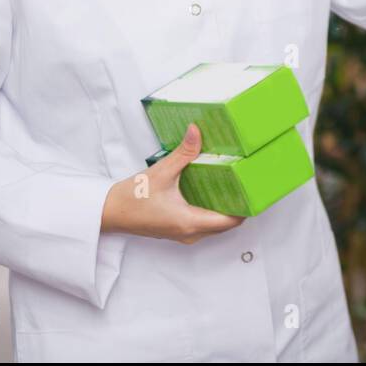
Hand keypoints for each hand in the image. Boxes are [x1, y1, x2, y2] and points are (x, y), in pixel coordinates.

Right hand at [101, 123, 243, 242]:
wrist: (109, 212)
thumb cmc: (132, 198)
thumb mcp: (162, 172)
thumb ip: (184, 152)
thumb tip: (197, 131)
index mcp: (190, 222)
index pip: (230, 221)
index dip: (246, 207)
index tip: (256, 191)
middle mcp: (190, 233)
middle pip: (225, 224)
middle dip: (238, 205)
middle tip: (248, 183)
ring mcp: (183, 234)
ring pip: (214, 224)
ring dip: (224, 208)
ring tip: (233, 184)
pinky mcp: (176, 229)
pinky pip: (202, 223)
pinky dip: (210, 210)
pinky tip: (210, 191)